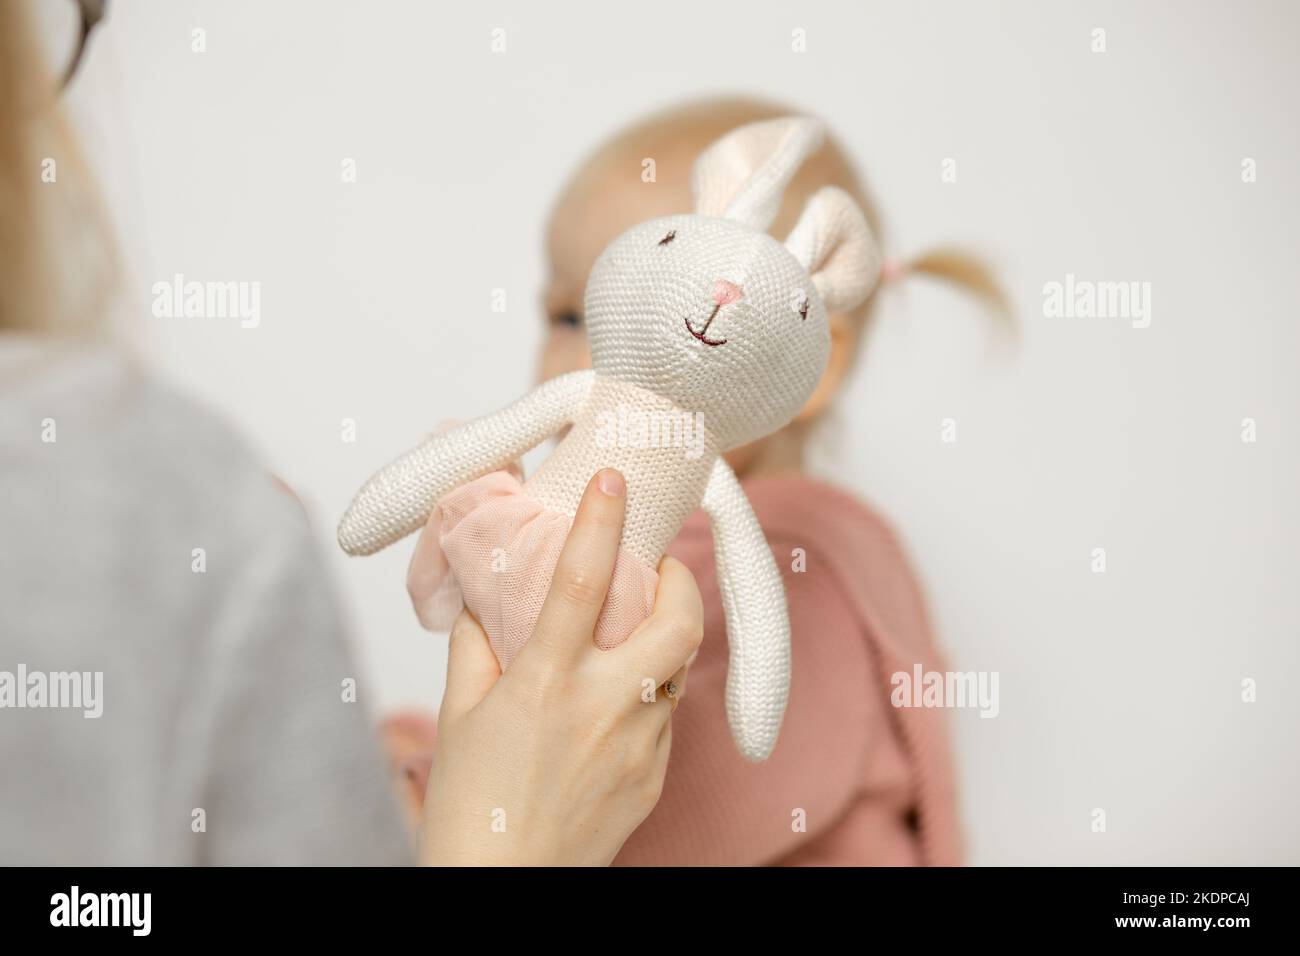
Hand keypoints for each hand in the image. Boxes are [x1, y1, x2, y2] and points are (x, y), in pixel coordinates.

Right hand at [418, 469, 701, 865]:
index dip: (602, 521)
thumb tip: (487, 598)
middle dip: (682, 580)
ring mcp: (639, 745)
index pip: (582, 582)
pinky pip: (666, 717)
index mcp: (547, 683)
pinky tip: (613, 705)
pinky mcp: (655, 776)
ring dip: (662, 642)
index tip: (615, 479)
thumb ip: (476, 645)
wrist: (504, 888)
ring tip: (630, 638)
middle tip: (662, 568)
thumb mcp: (460, 714)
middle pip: (679, 621)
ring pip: (677, 670)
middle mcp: (605, 708)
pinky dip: (648, 695)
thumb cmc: (473, 807)